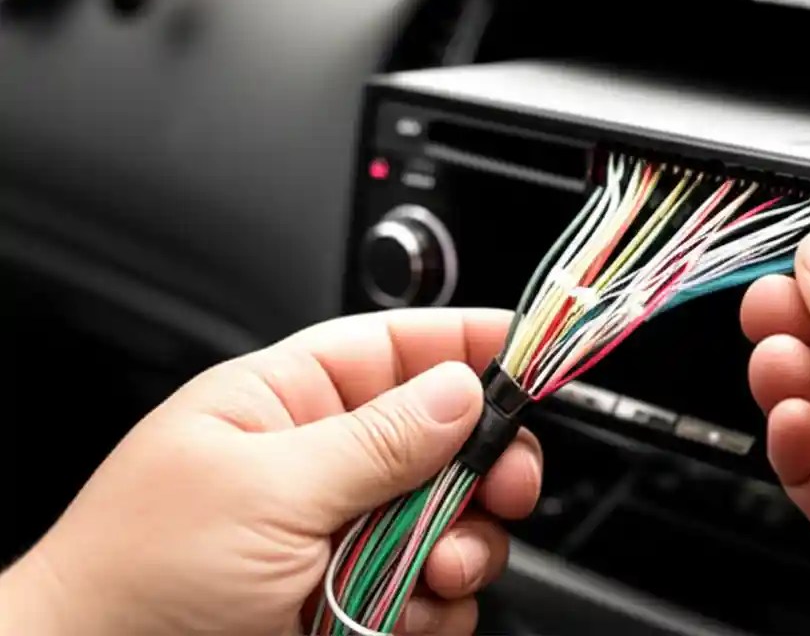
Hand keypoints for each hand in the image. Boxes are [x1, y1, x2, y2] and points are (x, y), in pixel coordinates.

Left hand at [0, 309, 541, 635]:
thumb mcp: (262, 491)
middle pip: (446, 437)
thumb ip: (375, 442)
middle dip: (485, 462)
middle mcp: (326, 465)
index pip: (396, 348)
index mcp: (287, 404)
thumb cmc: (137, 577)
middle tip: (503, 485)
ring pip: (456, 519)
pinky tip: (399, 614)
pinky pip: (440, 591)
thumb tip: (459, 390)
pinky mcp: (362, 602)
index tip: (534, 348)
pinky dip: (439, 606)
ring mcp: (347, 536)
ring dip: (462, 546)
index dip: (467, 341)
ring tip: (430, 569)